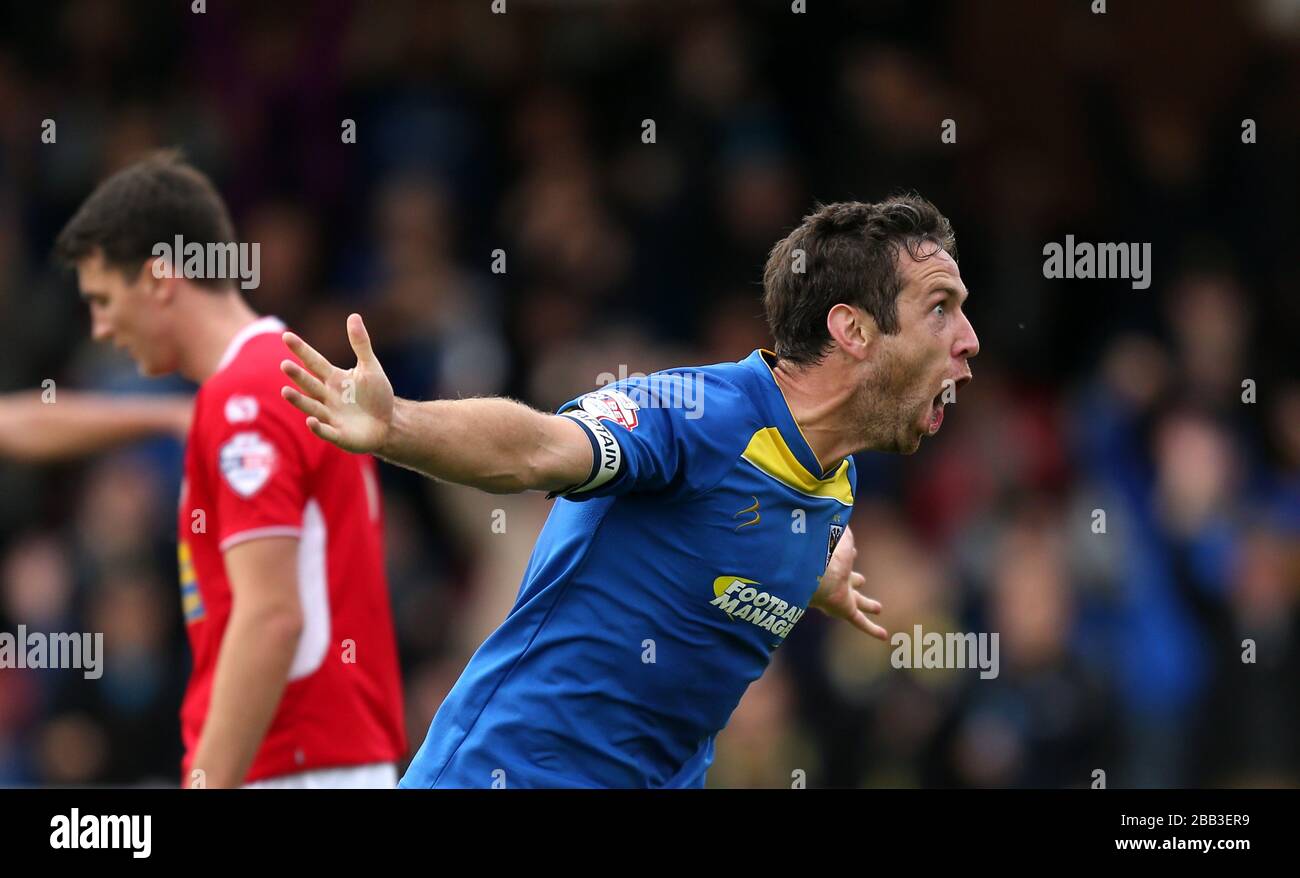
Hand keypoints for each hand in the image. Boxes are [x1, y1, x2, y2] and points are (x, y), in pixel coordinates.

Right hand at [280, 313, 393, 453]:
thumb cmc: (376, 396)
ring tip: (285, 391)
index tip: (286, 335)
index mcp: (334, 378)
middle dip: (298, 376)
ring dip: (299, 400)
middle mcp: (327, 396)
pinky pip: (326, 431)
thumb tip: (353, 315)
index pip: (314, 362)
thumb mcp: (370, 368)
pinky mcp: (339, 435)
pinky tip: (311, 421)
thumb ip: (360, 344)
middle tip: (284, 365)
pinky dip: (318, 427)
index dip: (301, 350)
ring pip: (311, 407)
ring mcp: (331, 416)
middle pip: (310, 384)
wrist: (388, 424)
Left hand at [809, 526, 887, 640]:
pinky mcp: (844, 609)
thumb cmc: (823, 546)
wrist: (815, 568)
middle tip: (862, 578)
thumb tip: (846, 513)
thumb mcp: (838, 529)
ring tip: (878, 607)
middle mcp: (837, 577)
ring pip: (858, 602)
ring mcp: (841, 595)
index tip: (852, 549)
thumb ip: (843, 523)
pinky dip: (871, 629)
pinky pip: (859, 622)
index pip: (844, 554)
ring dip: (867, 605)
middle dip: (857, 579)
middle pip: (850, 579)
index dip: (849, 551)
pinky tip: (883, 636)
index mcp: (834, 558)